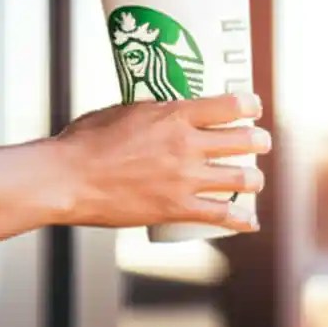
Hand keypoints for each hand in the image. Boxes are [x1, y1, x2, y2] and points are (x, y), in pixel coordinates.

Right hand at [52, 93, 269, 230]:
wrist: (67, 179)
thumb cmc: (84, 142)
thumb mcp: (122, 111)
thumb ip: (149, 110)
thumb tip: (162, 109)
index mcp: (174, 114)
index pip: (230, 105)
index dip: (250, 104)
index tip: (253, 107)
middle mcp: (187, 145)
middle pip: (244, 141)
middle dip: (259, 141)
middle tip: (260, 143)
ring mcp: (184, 179)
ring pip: (242, 179)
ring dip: (254, 179)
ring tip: (254, 180)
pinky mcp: (176, 208)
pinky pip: (221, 215)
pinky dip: (242, 219)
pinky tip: (251, 221)